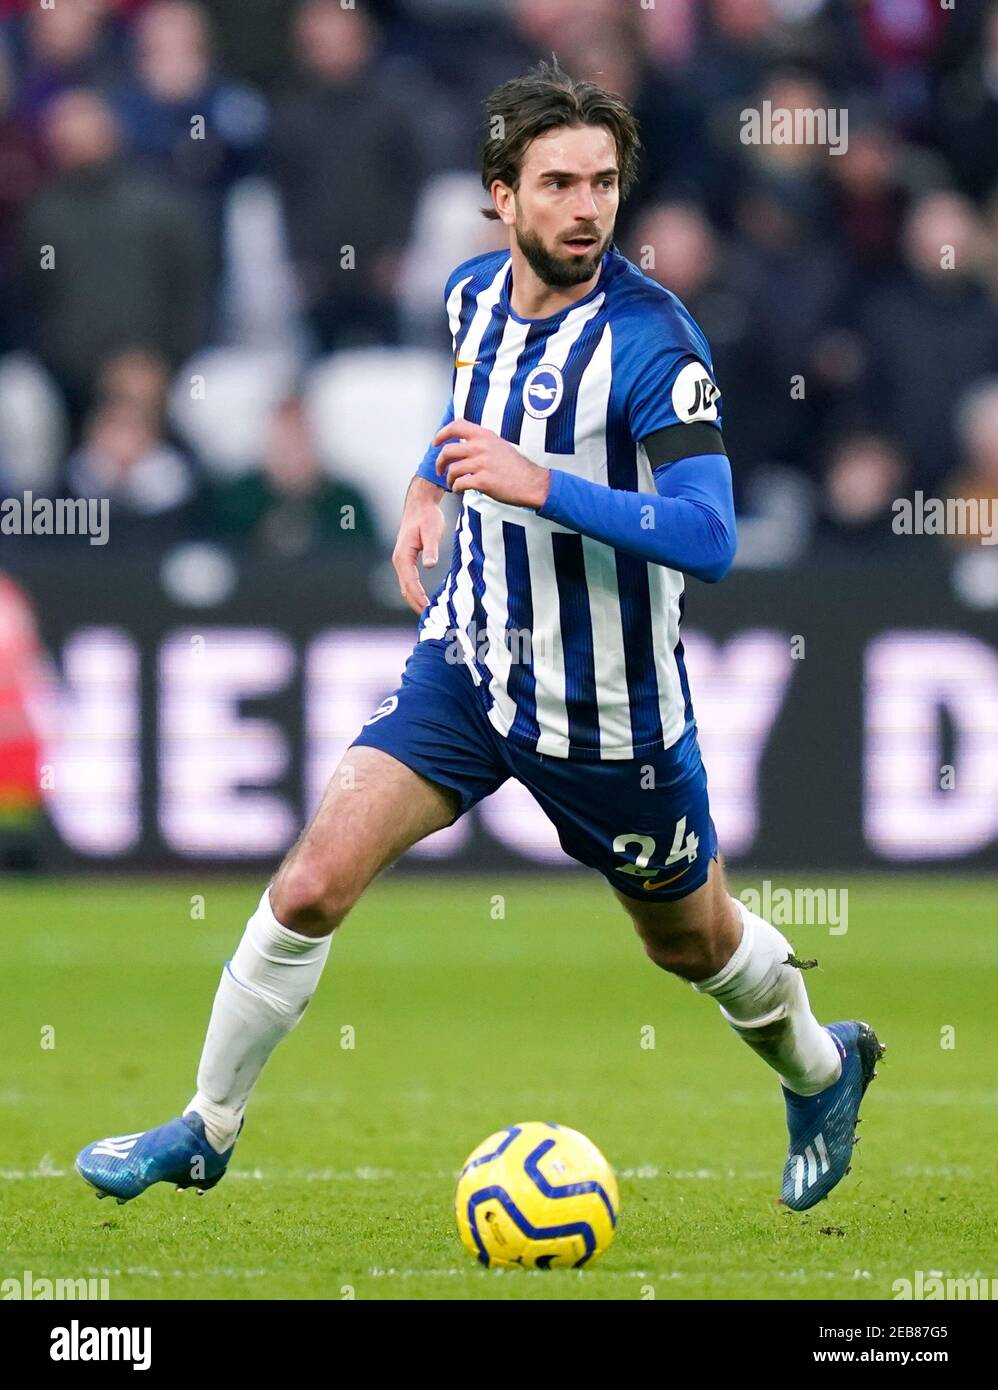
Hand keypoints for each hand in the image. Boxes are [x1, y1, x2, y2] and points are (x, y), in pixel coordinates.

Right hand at [392, 479, 444, 614]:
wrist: (420, 505)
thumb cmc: (427, 517)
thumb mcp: (432, 531)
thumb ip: (431, 549)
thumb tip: (430, 565)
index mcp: (403, 556)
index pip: (410, 583)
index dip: (419, 598)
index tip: (429, 609)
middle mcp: (399, 560)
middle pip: (405, 589)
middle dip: (416, 604)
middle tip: (430, 620)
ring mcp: (401, 561)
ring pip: (405, 587)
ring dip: (414, 601)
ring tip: (428, 614)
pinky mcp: (406, 560)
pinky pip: (409, 581)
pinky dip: (415, 593)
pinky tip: (425, 600)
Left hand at [435, 418, 550, 509]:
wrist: (532, 483)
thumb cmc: (516, 467)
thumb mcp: (499, 445)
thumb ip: (481, 441)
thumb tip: (463, 440)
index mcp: (485, 436)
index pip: (456, 426)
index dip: (441, 434)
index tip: (435, 443)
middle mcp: (481, 447)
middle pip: (448, 450)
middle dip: (439, 462)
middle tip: (440, 470)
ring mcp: (482, 464)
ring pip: (452, 470)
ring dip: (449, 479)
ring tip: (453, 484)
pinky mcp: (483, 481)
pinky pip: (460, 483)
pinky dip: (456, 488)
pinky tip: (460, 490)